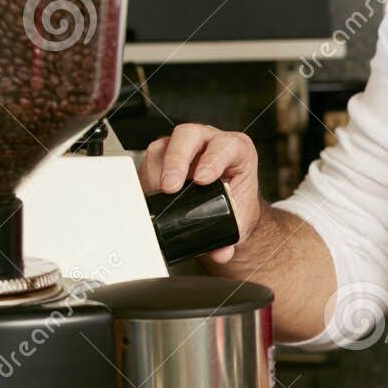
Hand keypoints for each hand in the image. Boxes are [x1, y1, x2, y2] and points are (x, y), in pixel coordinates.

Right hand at [139, 123, 260, 261]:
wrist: (228, 207)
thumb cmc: (237, 203)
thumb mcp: (239, 220)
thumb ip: (231, 237)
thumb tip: (220, 252)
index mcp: (236, 150)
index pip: (225, 145)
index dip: (213, 158)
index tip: (202, 179)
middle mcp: (209, 142)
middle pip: (189, 135)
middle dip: (177, 160)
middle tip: (171, 186)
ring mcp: (184, 147)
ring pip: (165, 145)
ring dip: (158, 169)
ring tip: (160, 193)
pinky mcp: (164, 157)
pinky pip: (150, 159)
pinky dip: (148, 176)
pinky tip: (152, 194)